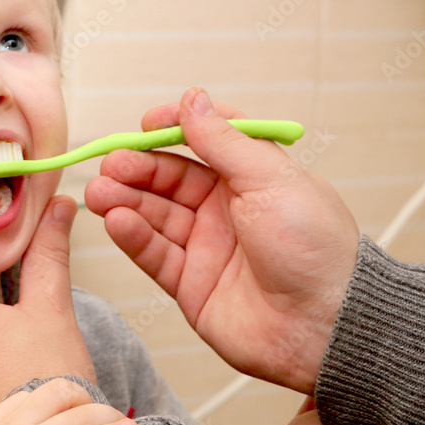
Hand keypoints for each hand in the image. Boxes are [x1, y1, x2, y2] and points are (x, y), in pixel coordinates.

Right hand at [84, 87, 359, 393]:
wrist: (326, 326)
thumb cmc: (315, 248)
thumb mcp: (270, 179)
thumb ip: (223, 141)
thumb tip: (192, 99)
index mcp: (253, 177)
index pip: (204, 142)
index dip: (174, 129)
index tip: (146, 123)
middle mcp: (226, 210)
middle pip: (170, 179)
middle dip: (137, 168)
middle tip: (111, 164)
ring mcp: (207, 247)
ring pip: (155, 215)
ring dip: (124, 201)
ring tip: (99, 192)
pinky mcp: (191, 285)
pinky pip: (155, 254)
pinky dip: (133, 236)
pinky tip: (117, 221)